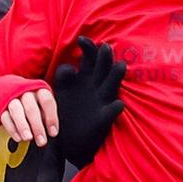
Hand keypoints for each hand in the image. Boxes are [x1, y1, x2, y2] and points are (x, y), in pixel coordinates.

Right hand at [0, 86, 58, 147]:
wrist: (7, 88)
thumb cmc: (31, 100)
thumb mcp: (42, 104)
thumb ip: (46, 116)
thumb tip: (50, 130)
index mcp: (39, 90)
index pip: (47, 101)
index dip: (51, 118)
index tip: (53, 132)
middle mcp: (25, 92)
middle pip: (31, 108)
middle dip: (37, 126)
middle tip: (41, 140)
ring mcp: (12, 98)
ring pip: (16, 110)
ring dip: (22, 126)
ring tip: (28, 138)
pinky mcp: (1, 106)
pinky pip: (5, 117)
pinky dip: (12, 128)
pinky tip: (18, 137)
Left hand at [49, 37, 126, 167]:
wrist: (69, 142)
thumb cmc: (66, 112)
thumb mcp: (62, 91)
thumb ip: (64, 78)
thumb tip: (71, 69)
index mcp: (85, 77)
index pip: (89, 57)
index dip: (88, 47)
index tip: (81, 40)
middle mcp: (95, 86)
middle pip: (103, 66)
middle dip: (104, 56)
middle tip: (104, 46)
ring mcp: (101, 101)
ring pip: (112, 84)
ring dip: (116, 76)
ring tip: (120, 66)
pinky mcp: (102, 119)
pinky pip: (112, 111)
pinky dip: (115, 108)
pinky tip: (118, 104)